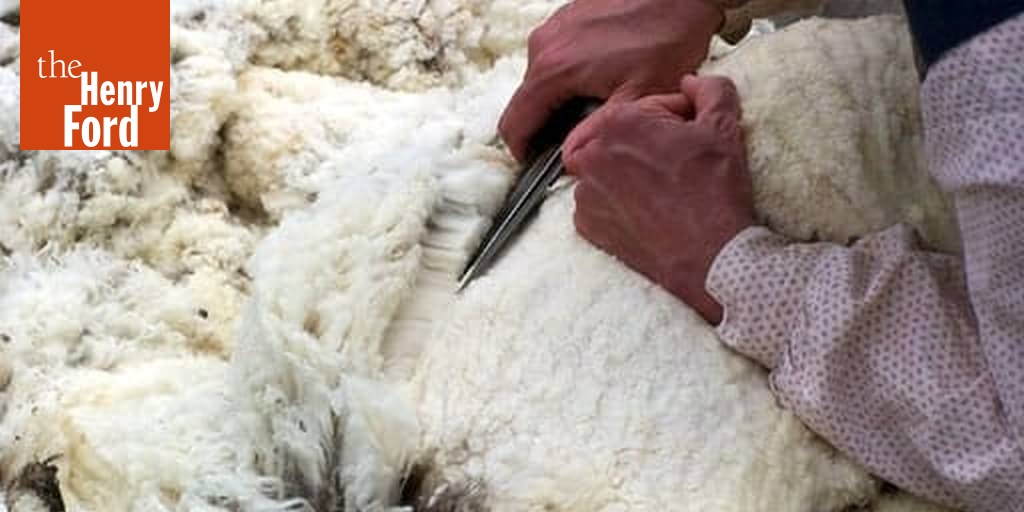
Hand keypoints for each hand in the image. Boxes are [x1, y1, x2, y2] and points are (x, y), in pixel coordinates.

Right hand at [498, 0, 724, 161]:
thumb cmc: (666, 36)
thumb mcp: (638, 97)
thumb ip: (598, 131)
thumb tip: (571, 156)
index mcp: (553, 70)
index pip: (514, 124)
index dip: (524, 151)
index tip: (543, 164)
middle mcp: (543, 45)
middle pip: (526, 102)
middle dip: (546, 126)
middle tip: (584, 137)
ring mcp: (554, 27)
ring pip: (541, 79)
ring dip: (561, 99)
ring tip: (601, 104)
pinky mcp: (568, 16)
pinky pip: (556, 56)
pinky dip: (571, 75)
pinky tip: (605, 77)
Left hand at [563, 75, 753, 323]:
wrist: (710, 255)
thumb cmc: (714, 191)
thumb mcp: (723, 128)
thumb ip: (710, 90)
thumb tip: (691, 81)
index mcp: (620, 121)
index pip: (650, 107)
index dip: (678, 121)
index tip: (692, 140)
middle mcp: (592, 154)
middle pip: (621, 134)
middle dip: (645, 142)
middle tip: (675, 163)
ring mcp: (585, 191)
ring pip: (604, 167)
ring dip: (626, 171)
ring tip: (661, 188)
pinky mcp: (586, 223)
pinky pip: (597, 201)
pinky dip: (616, 202)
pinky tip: (645, 210)